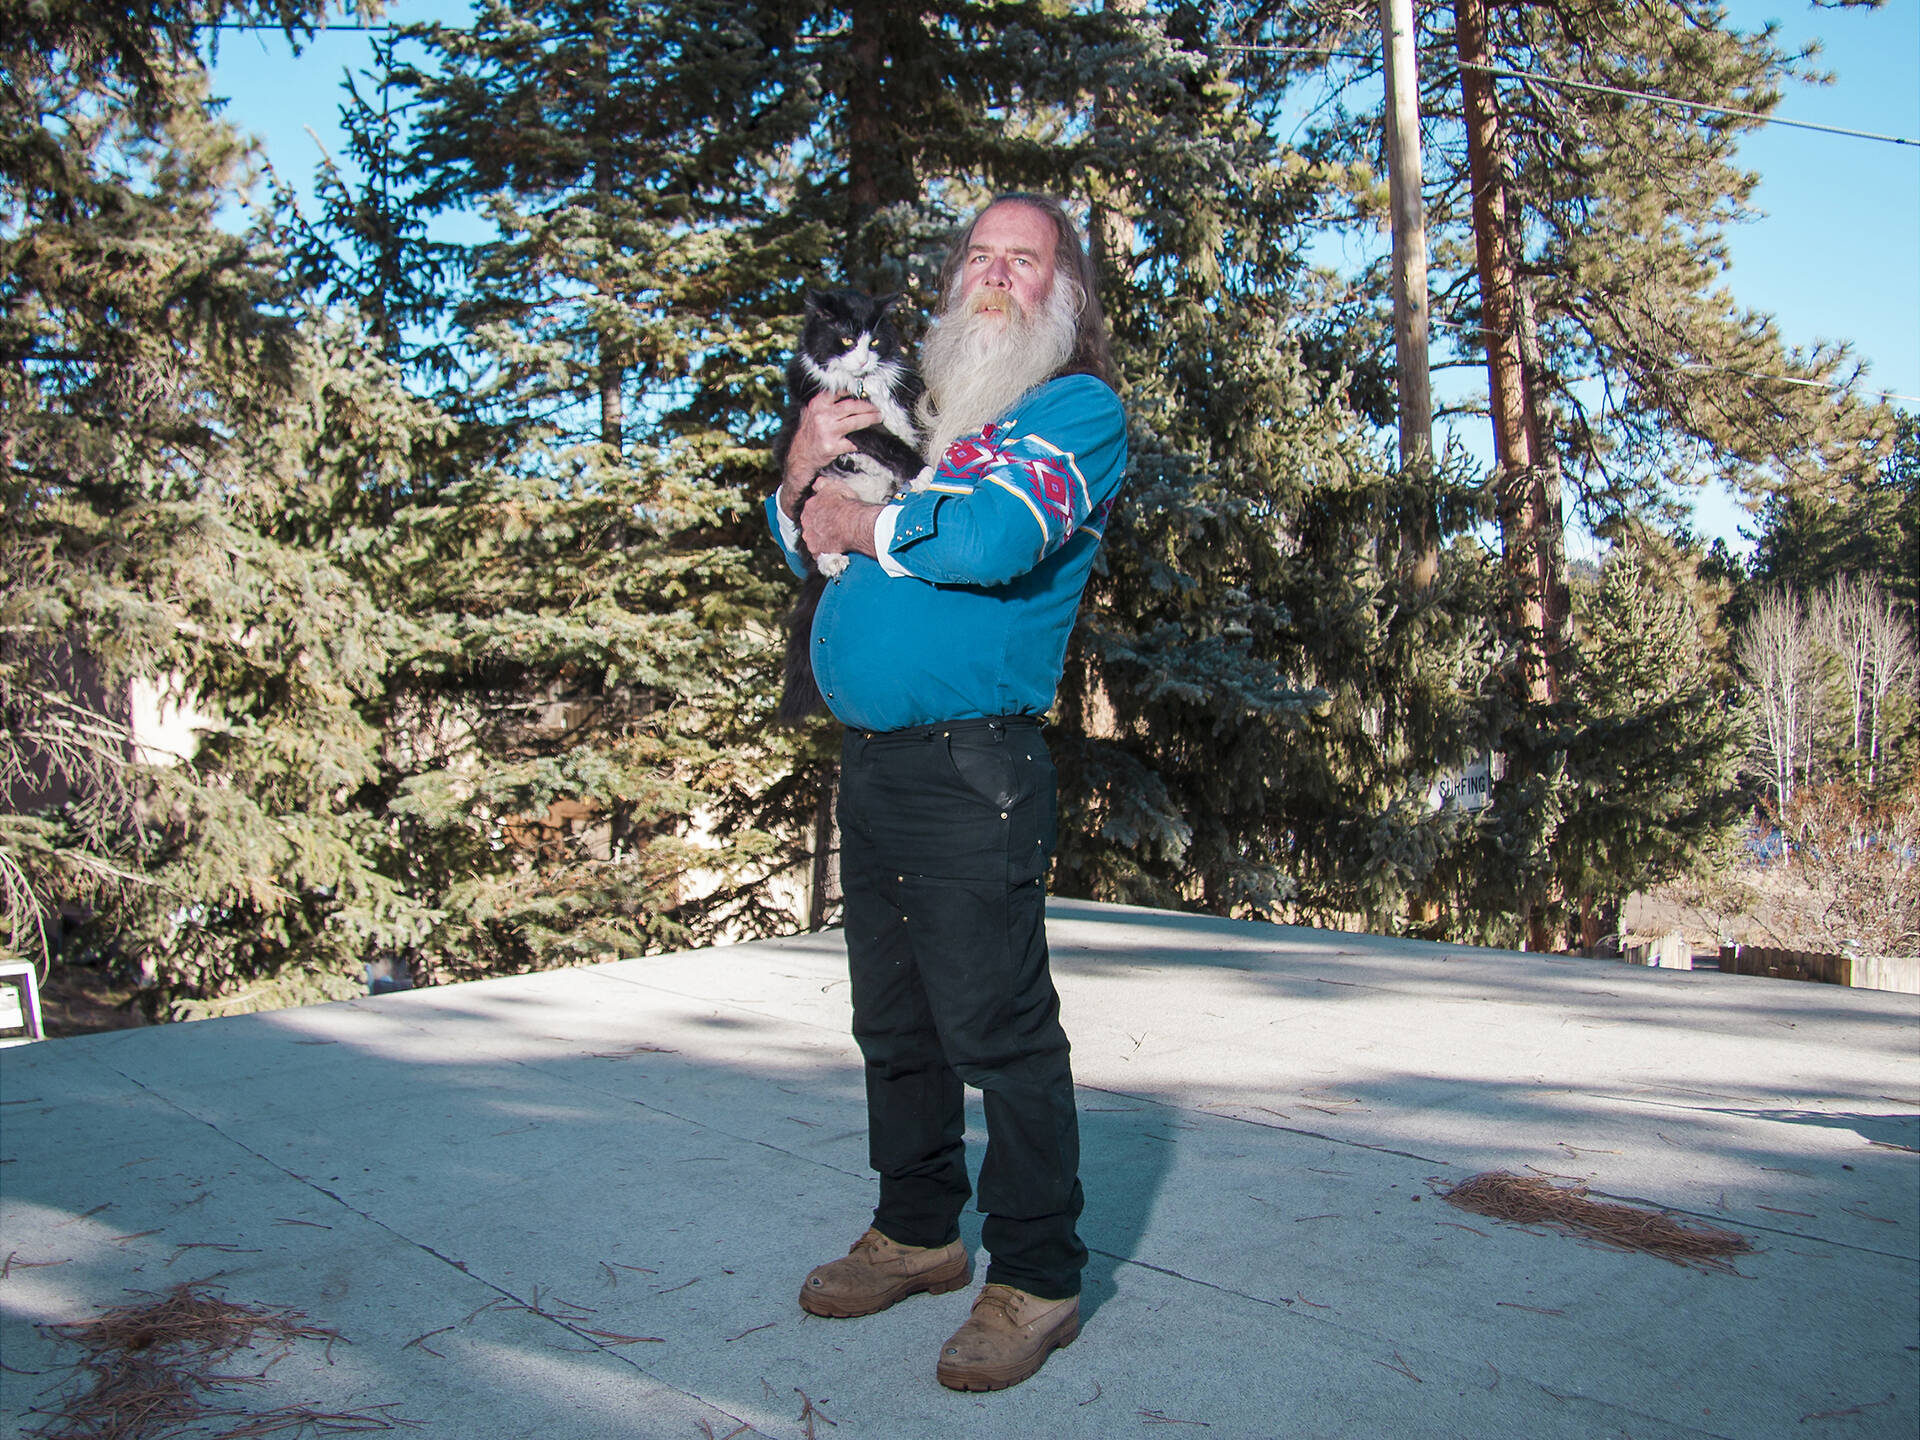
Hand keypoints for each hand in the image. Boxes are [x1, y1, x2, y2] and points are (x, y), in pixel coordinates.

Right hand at [780, 393, 881, 517]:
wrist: (800, 455)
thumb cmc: (810, 431)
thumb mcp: (812, 411)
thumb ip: (826, 402)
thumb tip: (850, 392)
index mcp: (818, 404)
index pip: (839, 391)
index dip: (855, 389)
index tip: (867, 389)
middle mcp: (822, 415)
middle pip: (852, 406)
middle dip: (868, 406)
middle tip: (878, 407)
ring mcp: (828, 431)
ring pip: (856, 422)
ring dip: (870, 419)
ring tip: (878, 417)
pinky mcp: (832, 446)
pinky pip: (853, 441)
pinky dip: (862, 440)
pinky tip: (868, 437)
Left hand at [800, 476, 882, 559]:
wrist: (854, 523)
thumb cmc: (846, 505)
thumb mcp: (833, 486)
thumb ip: (821, 484)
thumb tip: (816, 483)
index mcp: (808, 507)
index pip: (810, 511)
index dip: (819, 514)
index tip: (828, 517)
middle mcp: (806, 523)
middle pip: (810, 526)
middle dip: (818, 528)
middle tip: (832, 529)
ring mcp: (810, 538)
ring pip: (813, 541)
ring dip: (821, 541)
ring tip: (835, 541)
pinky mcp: (817, 552)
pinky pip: (819, 555)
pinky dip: (826, 554)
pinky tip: (835, 550)